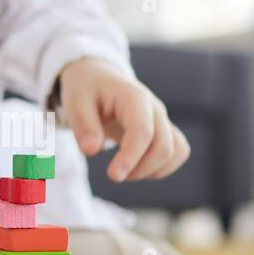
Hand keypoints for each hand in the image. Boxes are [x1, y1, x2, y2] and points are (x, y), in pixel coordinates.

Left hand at [58, 57, 190, 181]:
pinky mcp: (164, 129)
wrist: (98, 78)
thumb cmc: (87, 90)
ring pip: (176, 151)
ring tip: (127, 170)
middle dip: (140, 169)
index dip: (131, 157)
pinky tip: (138, 167)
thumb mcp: (76, 102)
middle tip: (114, 174)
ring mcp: (162, 119)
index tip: (113, 176)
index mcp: (134, 98)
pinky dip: (163, 167)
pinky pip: (178, 152)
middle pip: (163, 147)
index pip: (143, 132)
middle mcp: (154, 108)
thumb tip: (91, 151)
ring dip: (153, 170)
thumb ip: (82, 125)